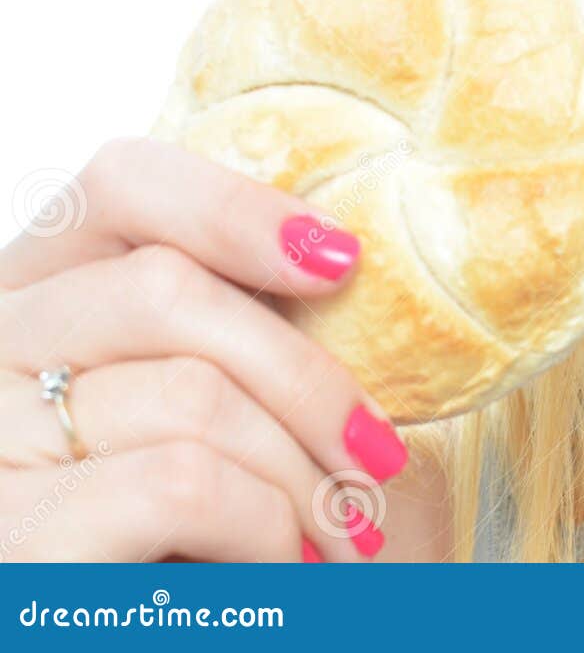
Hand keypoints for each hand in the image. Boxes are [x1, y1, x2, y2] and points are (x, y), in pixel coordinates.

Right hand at [0, 137, 409, 561]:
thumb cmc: (210, 543)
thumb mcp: (224, 416)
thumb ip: (240, 331)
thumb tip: (344, 257)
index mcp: (39, 299)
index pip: (118, 183)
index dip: (236, 205)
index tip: (340, 260)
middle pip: (169, 289)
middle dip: (308, 379)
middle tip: (379, 457)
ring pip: (192, 393)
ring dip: (305, 477)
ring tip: (344, 537)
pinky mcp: (9, 535)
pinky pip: (180, 483)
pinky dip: (266, 527)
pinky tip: (284, 569)